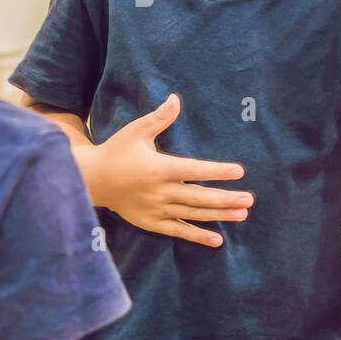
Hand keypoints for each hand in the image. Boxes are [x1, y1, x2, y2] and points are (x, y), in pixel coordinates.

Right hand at [85, 94, 250, 246]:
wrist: (91, 180)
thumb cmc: (116, 151)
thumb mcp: (136, 131)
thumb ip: (159, 118)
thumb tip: (176, 99)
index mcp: (158, 168)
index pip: (194, 170)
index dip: (217, 171)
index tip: (238, 171)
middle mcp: (160, 191)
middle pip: (198, 196)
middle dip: (225, 198)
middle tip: (249, 200)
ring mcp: (156, 209)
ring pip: (192, 214)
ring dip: (218, 215)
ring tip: (242, 215)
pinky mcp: (151, 222)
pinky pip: (178, 231)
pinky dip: (197, 236)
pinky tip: (217, 240)